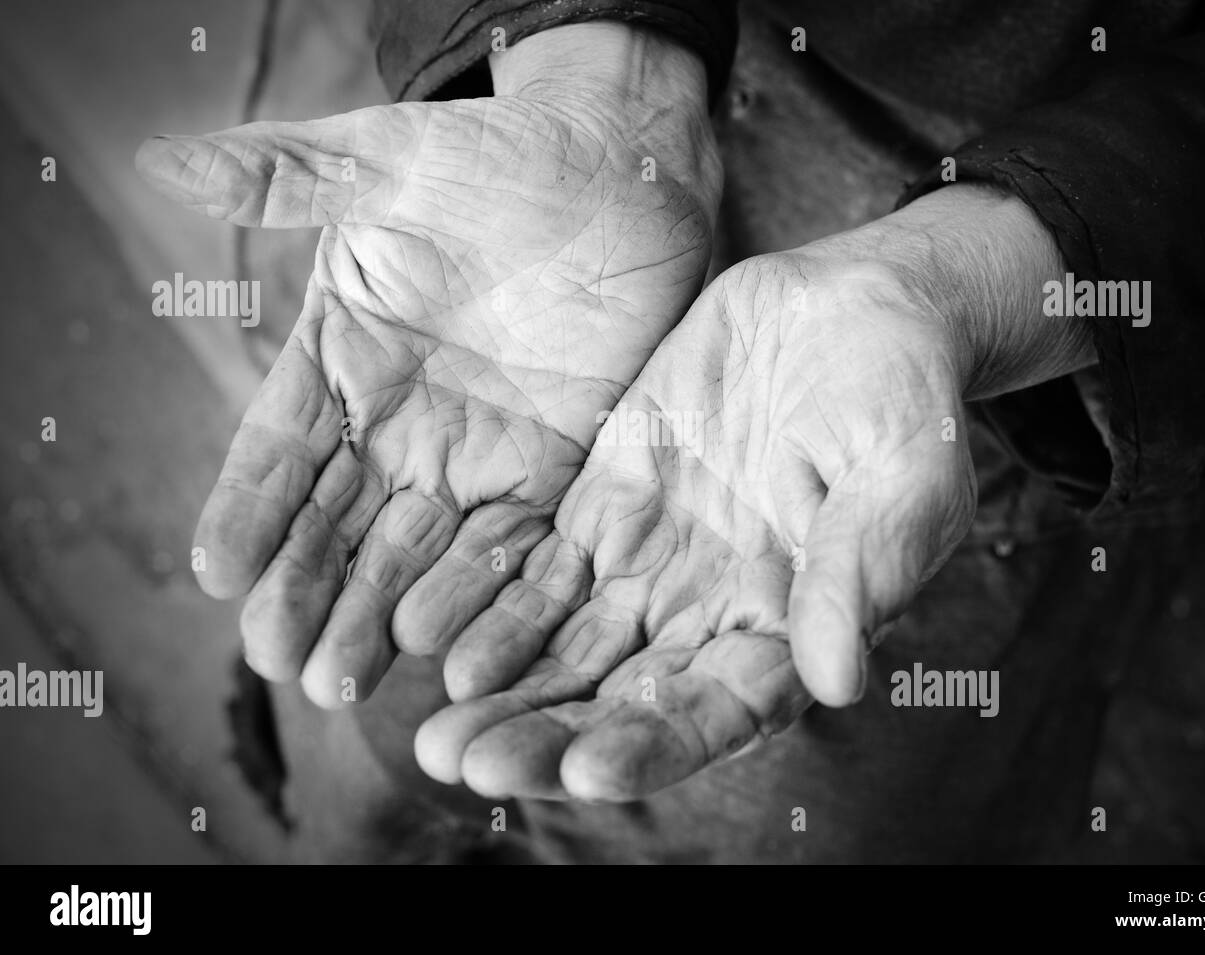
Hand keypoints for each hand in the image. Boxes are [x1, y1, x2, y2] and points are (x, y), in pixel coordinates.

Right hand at [135, 24, 720, 706]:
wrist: (618, 170)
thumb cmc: (497, 157)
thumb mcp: (388, 161)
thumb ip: (286, 175)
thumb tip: (165, 160)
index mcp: (341, 359)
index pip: (279, 449)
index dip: (249, 509)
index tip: (218, 571)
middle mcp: (397, 425)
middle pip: (339, 522)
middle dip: (308, 591)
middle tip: (281, 660)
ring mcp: (472, 455)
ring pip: (415, 552)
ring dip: (380, 615)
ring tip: (346, 681)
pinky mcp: (551, 471)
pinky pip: (512, 545)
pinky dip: (482, 596)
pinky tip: (448, 649)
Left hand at [414, 185, 1096, 799]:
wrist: (854, 306)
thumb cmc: (904, 398)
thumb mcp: (901, 479)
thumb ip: (856, 573)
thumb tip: (834, 680)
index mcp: (789, 629)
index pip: (716, 713)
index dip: (653, 746)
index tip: (589, 768)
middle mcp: (710, 612)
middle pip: (621, 699)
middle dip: (546, 734)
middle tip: (466, 762)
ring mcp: (653, 560)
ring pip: (569, 647)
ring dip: (504, 692)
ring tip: (435, 733)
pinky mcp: (608, 500)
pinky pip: (542, 565)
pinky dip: (496, 604)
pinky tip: (437, 636)